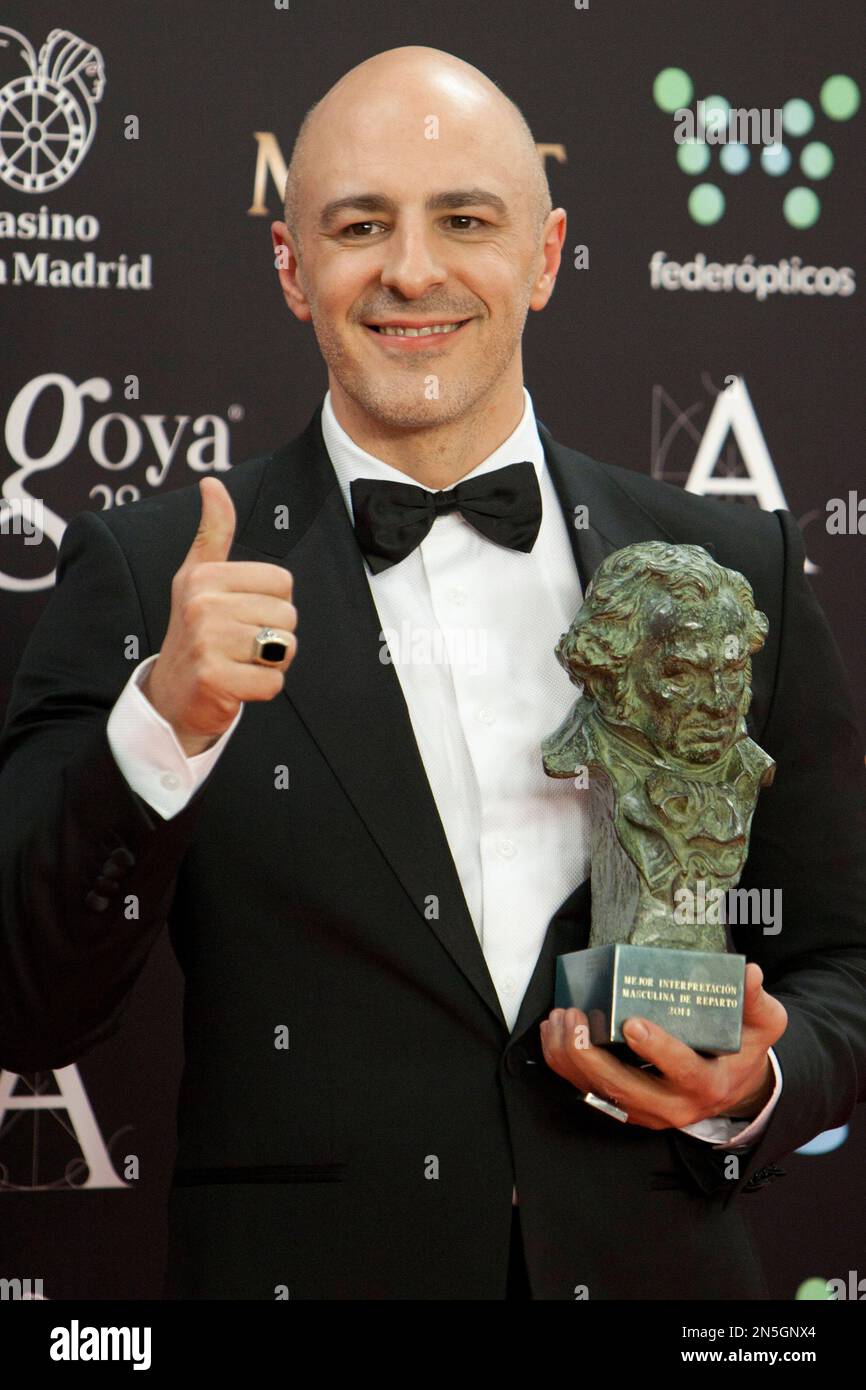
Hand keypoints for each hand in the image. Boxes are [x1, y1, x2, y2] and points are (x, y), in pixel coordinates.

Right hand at [141, 477, 297, 755]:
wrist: (171, 695)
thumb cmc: (194, 632)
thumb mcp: (197, 577)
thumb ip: (213, 531)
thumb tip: (212, 483)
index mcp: (204, 577)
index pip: (283, 583)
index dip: (272, 604)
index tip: (240, 615)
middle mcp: (202, 605)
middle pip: (288, 616)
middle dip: (273, 636)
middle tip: (238, 645)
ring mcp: (207, 643)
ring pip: (285, 649)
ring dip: (269, 663)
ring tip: (237, 663)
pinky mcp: (215, 680)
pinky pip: (273, 682)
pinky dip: (262, 689)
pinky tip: (236, 684)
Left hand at [539, 962, 786, 1128]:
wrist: (730, 1087)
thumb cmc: (741, 1050)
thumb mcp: (763, 1026)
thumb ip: (757, 1001)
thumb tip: (750, 973)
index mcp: (707, 1084)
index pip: (682, 1070)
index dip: (658, 1049)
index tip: (632, 1022)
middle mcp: (673, 1106)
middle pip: (625, 1089)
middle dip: (592, 1055)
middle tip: (575, 1017)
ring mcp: (645, 1111)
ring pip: (599, 1092)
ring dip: (570, 1059)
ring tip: (560, 1019)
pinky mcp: (625, 1108)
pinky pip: (587, 1091)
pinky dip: (564, 1065)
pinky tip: (554, 1033)